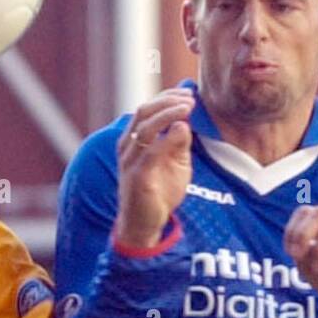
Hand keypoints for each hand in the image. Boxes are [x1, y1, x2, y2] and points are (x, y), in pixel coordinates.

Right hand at [112, 87, 194, 249]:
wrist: (144, 224)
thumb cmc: (158, 192)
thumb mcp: (175, 162)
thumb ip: (179, 142)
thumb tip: (185, 121)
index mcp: (133, 140)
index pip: (147, 109)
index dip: (167, 96)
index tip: (188, 93)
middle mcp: (128, 147)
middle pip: (143, 112)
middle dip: (168, 100)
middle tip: (190, 98)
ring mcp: (130, 161)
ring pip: (145, 127)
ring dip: (168, 113)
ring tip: (188, 107)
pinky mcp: (137, 177)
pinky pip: (151, 151)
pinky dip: (168, 137)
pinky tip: (182, 129)